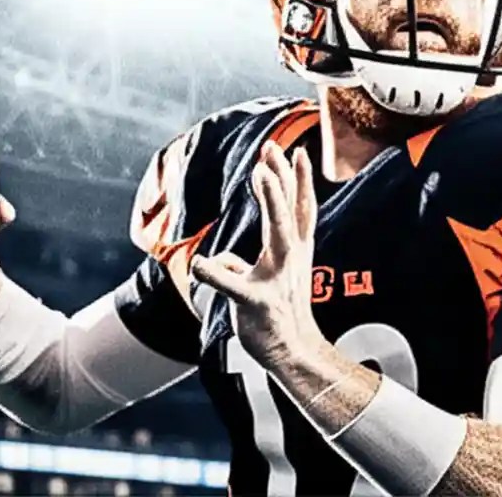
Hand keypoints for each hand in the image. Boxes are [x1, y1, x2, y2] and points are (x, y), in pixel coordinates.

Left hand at [192, 143, 325, 367]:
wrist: (294, 352)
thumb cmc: (281, 310)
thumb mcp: (273, 276)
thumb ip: (248, 259)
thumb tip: (222, 258)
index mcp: (295, 250)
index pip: (300, 208)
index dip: (299, 179)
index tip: (292, 151)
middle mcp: (291, 258)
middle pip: (289, 209)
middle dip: (282, 177)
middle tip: (272, 149)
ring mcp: (276, 279)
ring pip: (276, 234)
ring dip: (271, 201)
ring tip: (258, 175)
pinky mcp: (256, 302)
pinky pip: (232, 285)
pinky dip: (215, 274)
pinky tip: (201, 265)